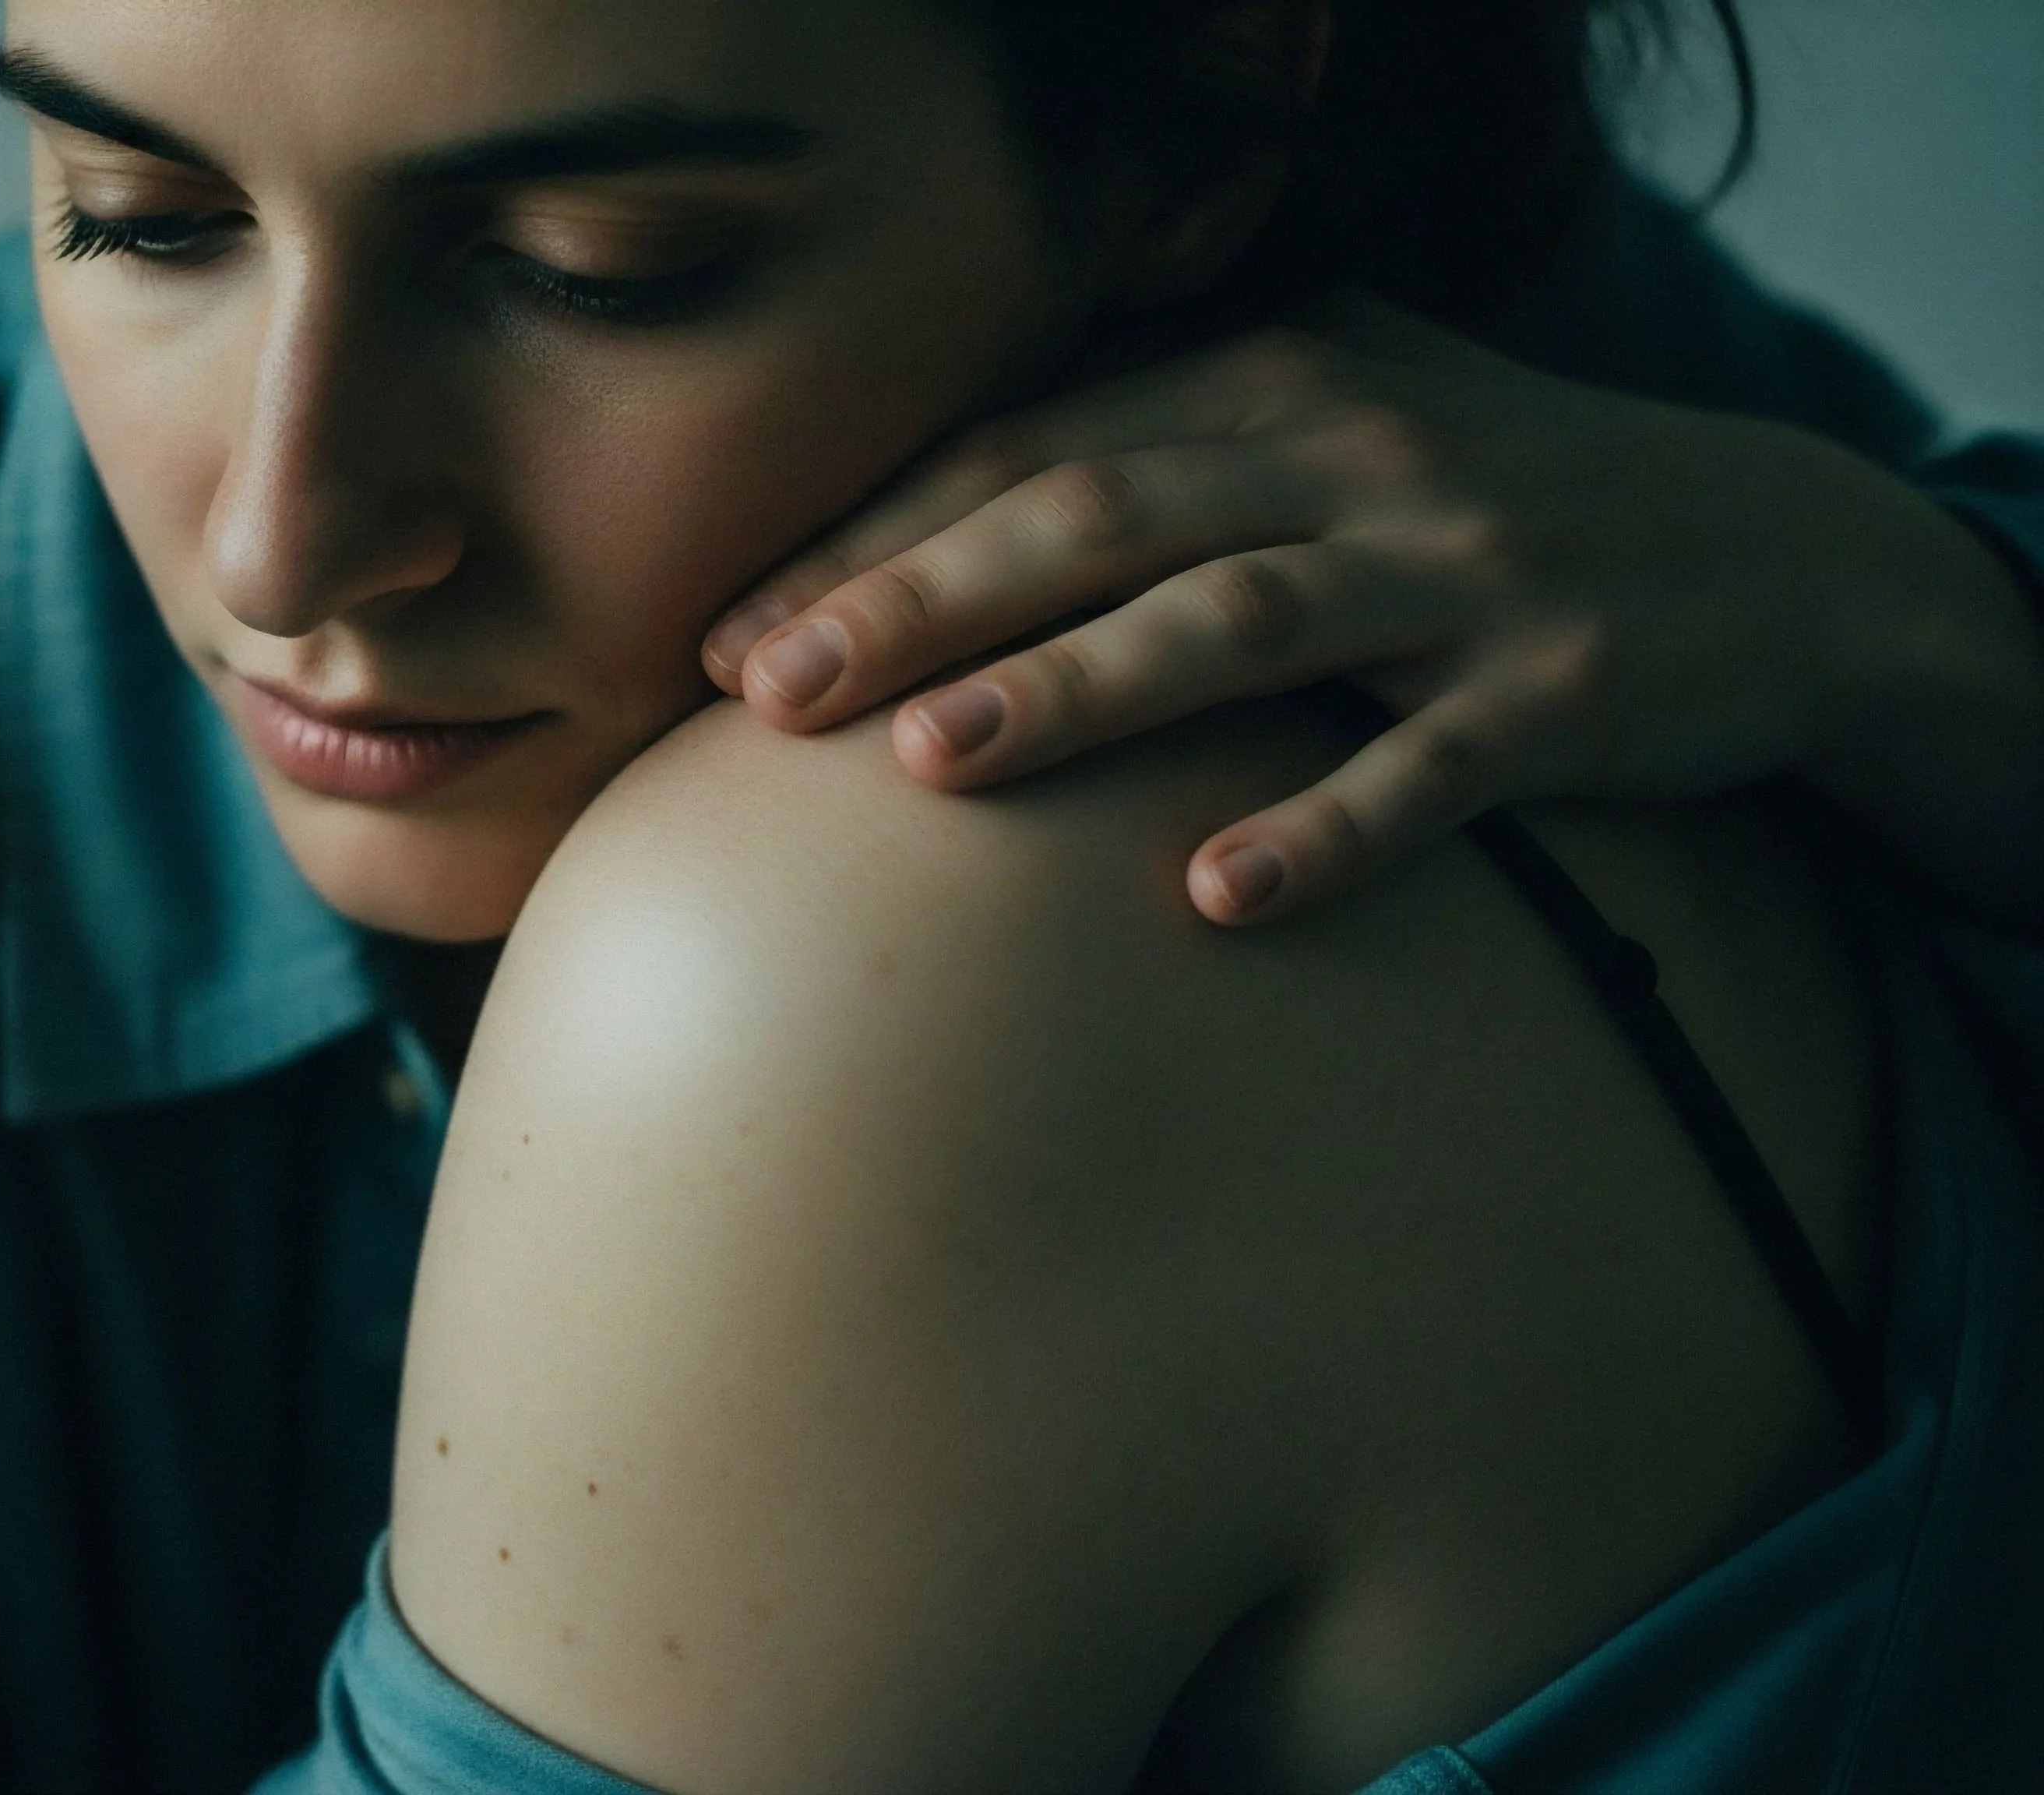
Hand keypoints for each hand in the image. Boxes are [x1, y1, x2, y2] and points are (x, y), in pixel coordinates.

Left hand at [702, 299, 2043, 927]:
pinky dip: (1325, 825)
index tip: (730, 637)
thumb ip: (1164, 437)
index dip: (873, 538)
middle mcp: (1351, 457)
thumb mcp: (1344, 413)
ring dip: (1076, 689)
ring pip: (1238, 619)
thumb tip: (933, 518)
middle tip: (764, 693)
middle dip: (916, 601)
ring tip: (928, 761)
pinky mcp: (1566, 691)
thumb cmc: (1502, 493)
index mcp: (1274, 384)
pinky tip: (1215, 895)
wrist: (1790, 547)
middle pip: (1097, 517)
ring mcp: (1462, 572)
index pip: (1030, 449)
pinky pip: (1429, 765)